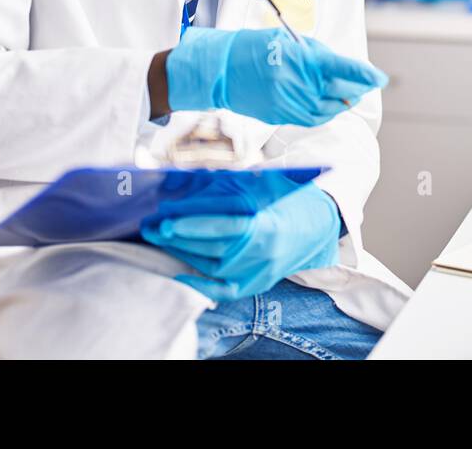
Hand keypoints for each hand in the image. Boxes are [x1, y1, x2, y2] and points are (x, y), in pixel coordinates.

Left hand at [141, 183, 341, 301]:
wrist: (319, 224)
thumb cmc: (287, 196)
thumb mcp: (263, 181)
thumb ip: (228, 182)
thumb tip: (188, 181)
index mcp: (269, 225)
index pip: (225, 227)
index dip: (194, 224)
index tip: (167, 218)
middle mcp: (264, 253)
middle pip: (214, 248)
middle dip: (179, 237)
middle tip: (152, 226)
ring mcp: (260, 272)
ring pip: (213, 267)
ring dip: (184, 252)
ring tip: (162, 238)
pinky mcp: (257, 283)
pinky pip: (225, 291)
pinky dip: (202, 286)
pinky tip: (180, 273)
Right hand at [164, 27, 385, 124]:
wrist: (221, 69)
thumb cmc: (255, 48)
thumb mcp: (288, 41)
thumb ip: (317, 55)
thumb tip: (341, 69)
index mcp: (302, 60)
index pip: (343, 69)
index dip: (366, 75)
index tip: (380, 78)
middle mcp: (299, 84)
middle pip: (340, 91)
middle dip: (356, 87)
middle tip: (367, 83)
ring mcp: (290, 103)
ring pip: (330, 108)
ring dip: (343, 101)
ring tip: (349, 94)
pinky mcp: (282, 116)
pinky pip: (313, 118)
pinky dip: (327, 113)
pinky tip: (331, 105)